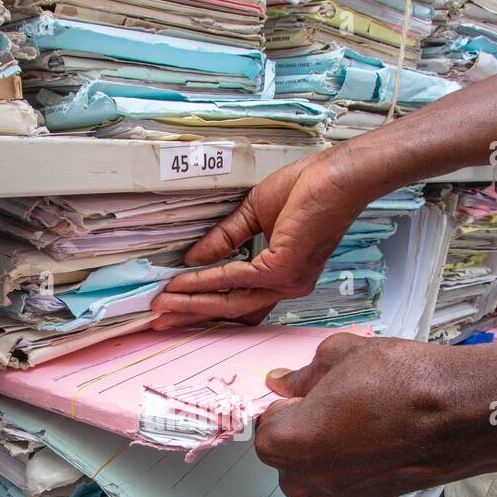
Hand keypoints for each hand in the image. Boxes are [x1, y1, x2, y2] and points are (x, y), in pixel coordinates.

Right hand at [151, 151, 370, 329]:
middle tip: (161, 319)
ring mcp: (285, 283)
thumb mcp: (255, 214)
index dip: (208, 306)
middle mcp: (286, 287)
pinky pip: (234, 280)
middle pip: (232, 311)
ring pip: (230, 302)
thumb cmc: (307, 189)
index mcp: (284, 276)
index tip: (178, 307)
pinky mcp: (282, 271)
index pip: (241, 301)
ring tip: (164, 303)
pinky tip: (183, 281)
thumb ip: (226, 238)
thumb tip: (193, 258)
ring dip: (192, 302)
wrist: (335, 177)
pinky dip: (205, 281)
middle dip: (193, 315)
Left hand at [255, 334, 496, 496]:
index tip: (303, 393)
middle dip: (301, 431)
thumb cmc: (403, 383)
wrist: (461, 415)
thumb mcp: (341, 355)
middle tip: (334, 402)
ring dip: (325, 452)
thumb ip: (303, 374)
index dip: (285, 406)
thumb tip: (283, 381)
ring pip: (313, 475)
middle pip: (285, 457)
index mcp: (286, 442)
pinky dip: (350, 467)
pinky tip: (377, 440)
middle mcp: (306, 480)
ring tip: (360, 419)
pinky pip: (342, 486)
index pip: (264, 427)